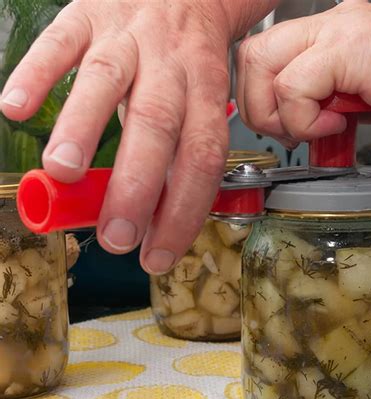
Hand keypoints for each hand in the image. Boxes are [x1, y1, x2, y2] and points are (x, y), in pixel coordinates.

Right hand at [0, 0, 275, 273]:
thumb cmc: (189, 60)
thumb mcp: (200, 104)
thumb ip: (180, 156)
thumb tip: (159, 220)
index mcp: (204, 94)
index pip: (201, 160)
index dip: (182, 213)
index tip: (158, 255)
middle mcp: (169, 67)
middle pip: (158, 126)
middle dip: (136, 188)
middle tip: (116, 236)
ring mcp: (128, 39)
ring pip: (107, 80)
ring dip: (83, 127)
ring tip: (62, 174)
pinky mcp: (89, 15)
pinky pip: (61, 40)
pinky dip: (37, 73)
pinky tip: (17, 108)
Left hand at [237, 1, 370, 144]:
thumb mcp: (359, 97)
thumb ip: (324, 101)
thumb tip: (298, 120)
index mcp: (324, 36)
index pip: (259, 56)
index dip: (257, 96)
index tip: (281, 123)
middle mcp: (326, 26)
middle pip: (250, 57)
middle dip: (260, 107)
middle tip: (292, 129)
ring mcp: (337, 31)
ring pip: (262, 65)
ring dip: (282, 113)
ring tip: (320, 125)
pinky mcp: (350, 48)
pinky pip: (295, 86)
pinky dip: (307, 118)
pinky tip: (338, 123)